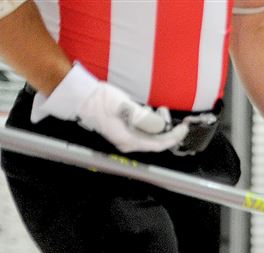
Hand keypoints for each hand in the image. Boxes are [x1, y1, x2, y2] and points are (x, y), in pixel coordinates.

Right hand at [30, 63, 187, 153]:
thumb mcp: (124, 106)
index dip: (174, 136)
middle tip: (166, 111)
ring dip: (158, 123)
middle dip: (167, 128)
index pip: (159, 144)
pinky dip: (150, 122)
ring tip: (159, 108)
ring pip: (150, 135)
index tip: (184, 127)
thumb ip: (144, 118)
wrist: (80, 96)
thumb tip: (160, 125)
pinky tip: (148, 110)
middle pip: (156, 141)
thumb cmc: (99, 100)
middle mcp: (128, 143)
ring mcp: (125, 137)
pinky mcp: (122, 130)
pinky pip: (142, 130)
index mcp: (129, 140)